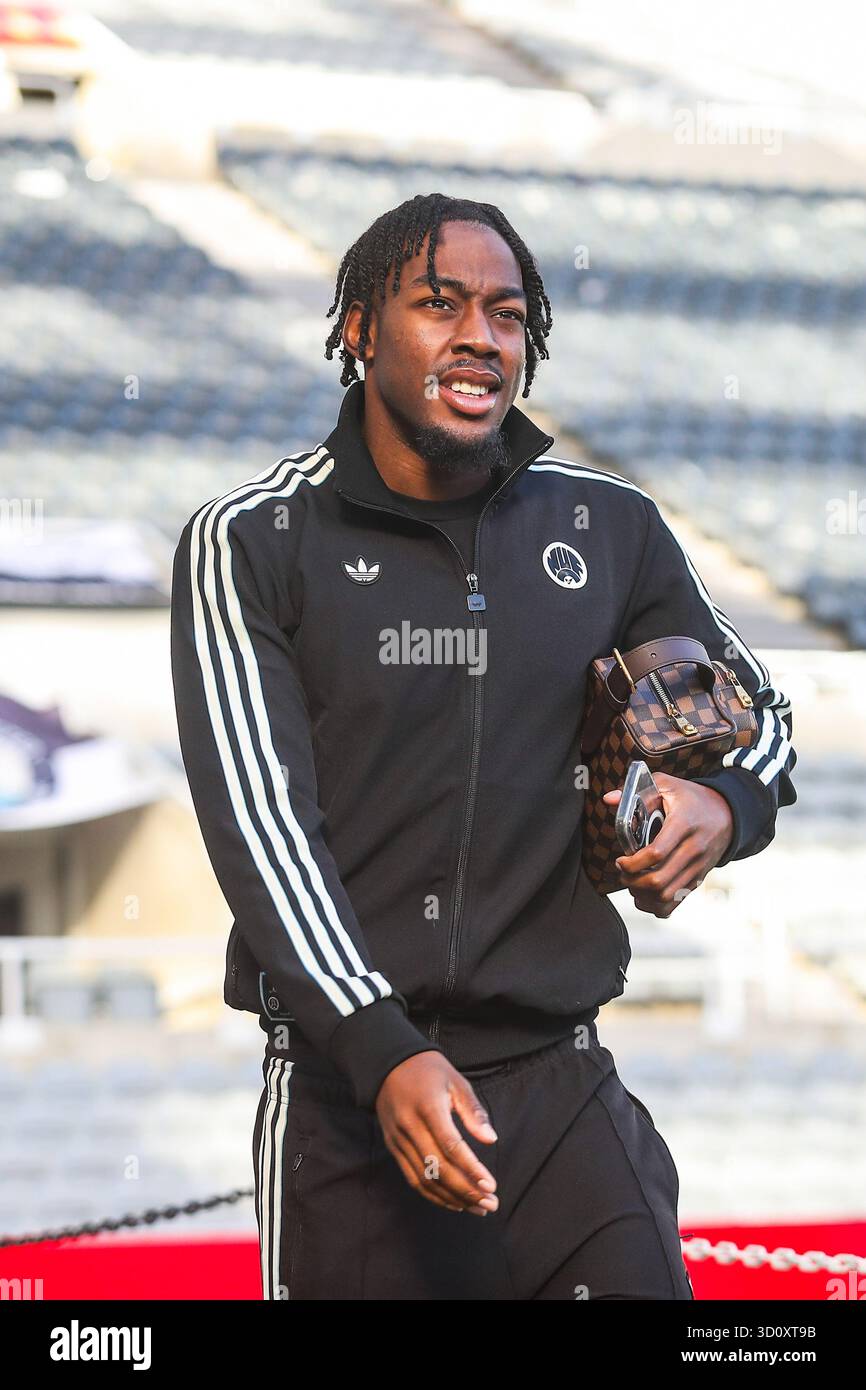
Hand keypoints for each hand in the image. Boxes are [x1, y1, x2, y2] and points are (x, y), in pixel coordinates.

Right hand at [375, 1051, 498, 1214]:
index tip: (491, 1185)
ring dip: (452, 1198)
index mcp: (428, 1107)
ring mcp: (398, 1139)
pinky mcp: (392, 1147)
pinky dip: (433, 1194)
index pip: (451, 1146)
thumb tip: (491, 1140)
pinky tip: (453, 1201)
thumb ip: (473, 1112)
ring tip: (477, 1208)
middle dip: (466, 1190)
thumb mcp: (456, 1082)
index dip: (471, 1168)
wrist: (387, 1064)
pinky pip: (412, 1178)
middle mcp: (409, 1126)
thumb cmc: (429, 1071)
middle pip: (438, 1168)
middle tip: (490, 1204)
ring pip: (424, 1179)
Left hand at [602, 772, 733, 917]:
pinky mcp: (699, 878)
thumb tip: (609, 799)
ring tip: (632, 883)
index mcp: (684, 824)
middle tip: (624, 872)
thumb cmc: (693, 798)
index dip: (632, 862)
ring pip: (667, 896)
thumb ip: (637, 792)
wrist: (728, 812)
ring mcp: (698, 866)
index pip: (656, 853)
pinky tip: (645, 896)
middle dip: (632, 881)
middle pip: (659, 881)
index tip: (621, 860)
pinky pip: (677, 903)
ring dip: (643, 895)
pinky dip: (657, 906)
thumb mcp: (667, 785)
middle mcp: (694, 848)